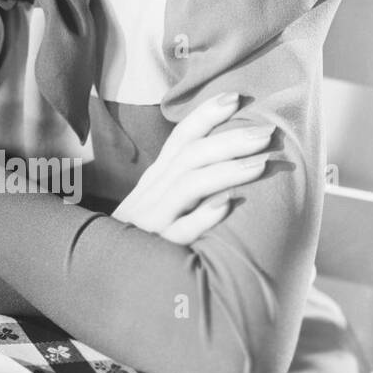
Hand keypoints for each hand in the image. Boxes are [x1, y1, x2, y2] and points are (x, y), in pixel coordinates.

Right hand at [112, 93, 276, 244]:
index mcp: (156, 179)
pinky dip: (201, 217)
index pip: (180, 139)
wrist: (106, 275)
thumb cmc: (148, 238)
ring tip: (262, 163)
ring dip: (225, 171)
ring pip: (187, 187)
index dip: (205, 115)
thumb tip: (236, 167)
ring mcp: (151, 219)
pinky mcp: (156, 248)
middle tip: (266, 132)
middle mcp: (151, 193)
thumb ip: (188, 184)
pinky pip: (179, 231)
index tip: (236, 97)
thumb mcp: (161, 204)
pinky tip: (226, 206)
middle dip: (229, 140)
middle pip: (189, 157)